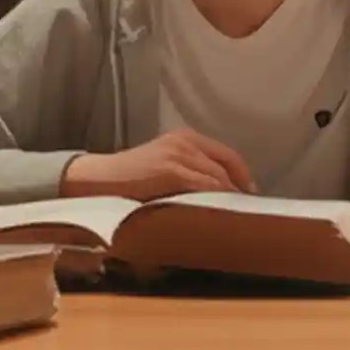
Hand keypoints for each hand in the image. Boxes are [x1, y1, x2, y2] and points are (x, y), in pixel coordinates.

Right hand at [60, 128, 256, 200]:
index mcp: (184, 137)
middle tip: (248, 206)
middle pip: (227, 163)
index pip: (226, 153)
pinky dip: (216, 198)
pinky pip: (204, 185)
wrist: (99, 180)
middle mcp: (184, 141)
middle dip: (240, 186)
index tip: (250, 192)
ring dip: (230, 195)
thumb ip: (188, 170)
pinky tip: (221, 210)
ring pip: (218, 176)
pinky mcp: (171, 171)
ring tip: (238, 212)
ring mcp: (178, 154)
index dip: (242, 174)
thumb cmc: (129, 179)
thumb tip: (216, 191)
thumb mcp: (162, 164)